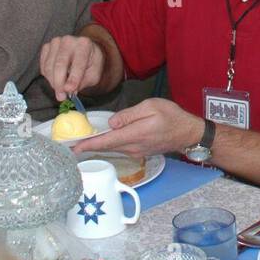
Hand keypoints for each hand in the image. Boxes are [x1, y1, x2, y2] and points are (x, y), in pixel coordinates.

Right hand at [40, 35, 105, 98]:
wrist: (84, 52)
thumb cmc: (90, 64)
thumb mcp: (93, 74)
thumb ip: (83, 82)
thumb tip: (68, 90)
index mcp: (85, 44)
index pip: (78, 62)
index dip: (73, 78)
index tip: (69, 90)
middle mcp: (69, 40)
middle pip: (60, 64)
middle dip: (59, 83)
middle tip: (61, 97)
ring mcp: (56, 42)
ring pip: (49, 67)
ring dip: (53, 82)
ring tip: (61, 90)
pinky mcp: (46, 47)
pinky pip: (43, 66)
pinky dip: (48, 77)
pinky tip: (56, 79)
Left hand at [73, 98, 202, 157]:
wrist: (188, 133)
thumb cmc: (172, 116)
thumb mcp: (151, 107)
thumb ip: (129, 115)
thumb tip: (111, 124)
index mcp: (134, 134)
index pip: (106, 141)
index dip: (88, 145)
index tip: (73, 149)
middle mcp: (133, 147)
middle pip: (106, 147)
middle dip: (88, 146)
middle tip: (71, 146)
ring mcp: (136, 151)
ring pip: (113, 148)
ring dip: (99, 146)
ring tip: (83, 142)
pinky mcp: (140, 152)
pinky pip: (121, 148)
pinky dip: (110, 145)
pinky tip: (103, 141)